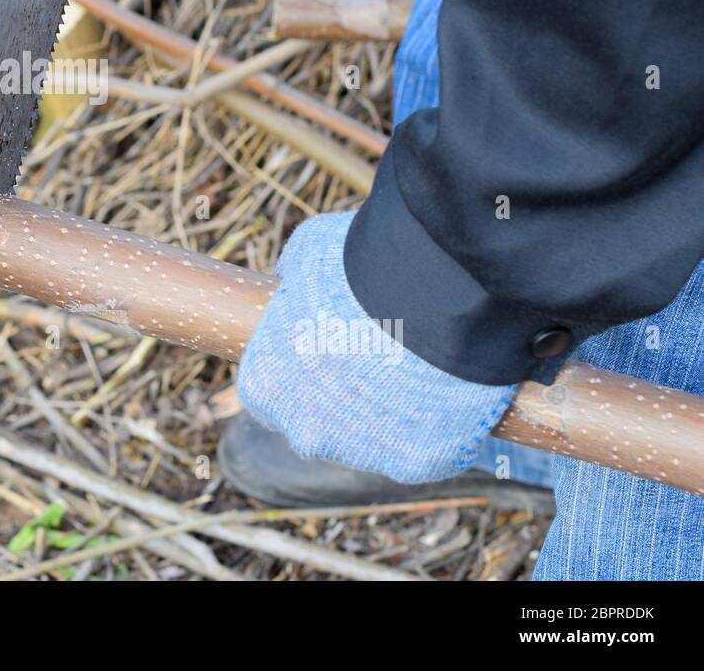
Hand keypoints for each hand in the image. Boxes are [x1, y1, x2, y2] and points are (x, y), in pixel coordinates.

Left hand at [236, 212, 515, 483]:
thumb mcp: (309, 254)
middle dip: (344, 397)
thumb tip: (293, 277)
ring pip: (374, 440)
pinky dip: (440, 427)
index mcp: (265, 386)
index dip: (300, 368)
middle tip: (380, 355)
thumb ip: (295, 276)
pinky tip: (453, 389)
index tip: (329, 346)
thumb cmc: (359, 267)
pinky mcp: (418, 464)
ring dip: (391, 414)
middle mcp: (304, 431)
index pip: (270, 390)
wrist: (432, 292)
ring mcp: (362, 454)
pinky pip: (426, 449)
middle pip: (319, 423)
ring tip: (422, 366)